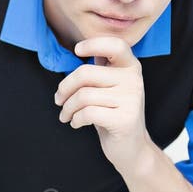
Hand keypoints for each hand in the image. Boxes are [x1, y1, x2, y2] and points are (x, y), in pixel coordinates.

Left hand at [54, 35, 152, 173]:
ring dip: (67, 108)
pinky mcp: (125, 120)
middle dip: (65, 88)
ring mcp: (131, 100)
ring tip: (66, 115)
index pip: (116, 45)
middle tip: (59, 100)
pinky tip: (76, 123)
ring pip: (83, 96)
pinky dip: (76, 119)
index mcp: (130, 67)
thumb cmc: (113, 114)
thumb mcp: (110, 87)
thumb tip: (80, 46)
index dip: (94, 44)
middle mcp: (134, 80)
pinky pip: (88, 113)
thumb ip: (102, 68)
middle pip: (86, 74)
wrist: (132, 148)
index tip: (77, 51)